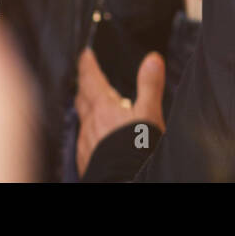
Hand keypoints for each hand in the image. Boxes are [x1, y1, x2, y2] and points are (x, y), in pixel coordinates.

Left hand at [75, 48, 164, 176]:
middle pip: (82, 98)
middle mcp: (90, 124)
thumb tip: (152, 59)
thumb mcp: (149, 114)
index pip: (91, 80)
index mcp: (103, 108)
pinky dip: (92, 132)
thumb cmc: (137, 150)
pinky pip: (86, 140)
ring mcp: (85, 143)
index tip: (85, 54)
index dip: (87, 65)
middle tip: (88, 77)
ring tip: (98, 108)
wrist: (125, 181)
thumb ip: (150, 85)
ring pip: (84, 120)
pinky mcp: (86, 160)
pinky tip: (100, 138)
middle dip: (85, 85)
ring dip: (89, 110)